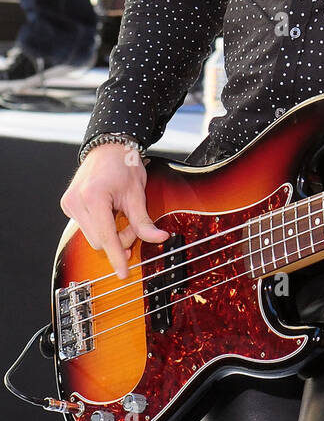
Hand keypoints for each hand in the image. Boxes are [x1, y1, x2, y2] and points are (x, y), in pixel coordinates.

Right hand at [60, 144, 167, 280]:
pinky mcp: (67, 204)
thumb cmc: (124, 164)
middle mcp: (76, 201)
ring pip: (92, 236)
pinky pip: (86, 227)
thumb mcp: (137, 193)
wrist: (109, 146)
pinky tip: (109, 212)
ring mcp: (69, 203)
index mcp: (94, 197)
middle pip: (99, 240)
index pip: (106, 237)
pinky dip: (101, 226)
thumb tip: (159, 238)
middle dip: (119, 238)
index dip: (116, 257)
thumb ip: (145, 221)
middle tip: (132, 224)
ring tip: (120, 214)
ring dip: (110, 232)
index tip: (123, 273)